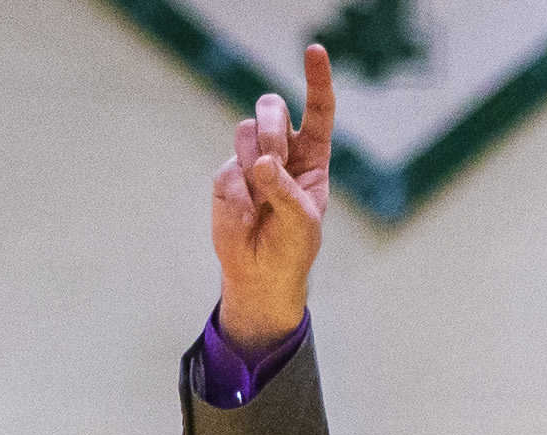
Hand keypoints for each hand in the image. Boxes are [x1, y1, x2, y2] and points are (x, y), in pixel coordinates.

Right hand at [212, 43, 333, 358]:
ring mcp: (252, 159)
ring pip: (246, 129)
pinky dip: (239, 190)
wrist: (259, 271)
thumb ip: (284, 190)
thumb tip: (262, 162)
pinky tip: (246, 211)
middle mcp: (282, 150)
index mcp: (312, 157)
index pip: (318, 110)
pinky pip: (230, 166)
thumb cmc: (291, 246)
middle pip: (272, 108)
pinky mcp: (228, 173)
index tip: (314, 50)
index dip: (317, 80)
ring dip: (255, 159)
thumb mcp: (300, 221)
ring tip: (261, 198)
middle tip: (272, 161)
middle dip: (271, 128)